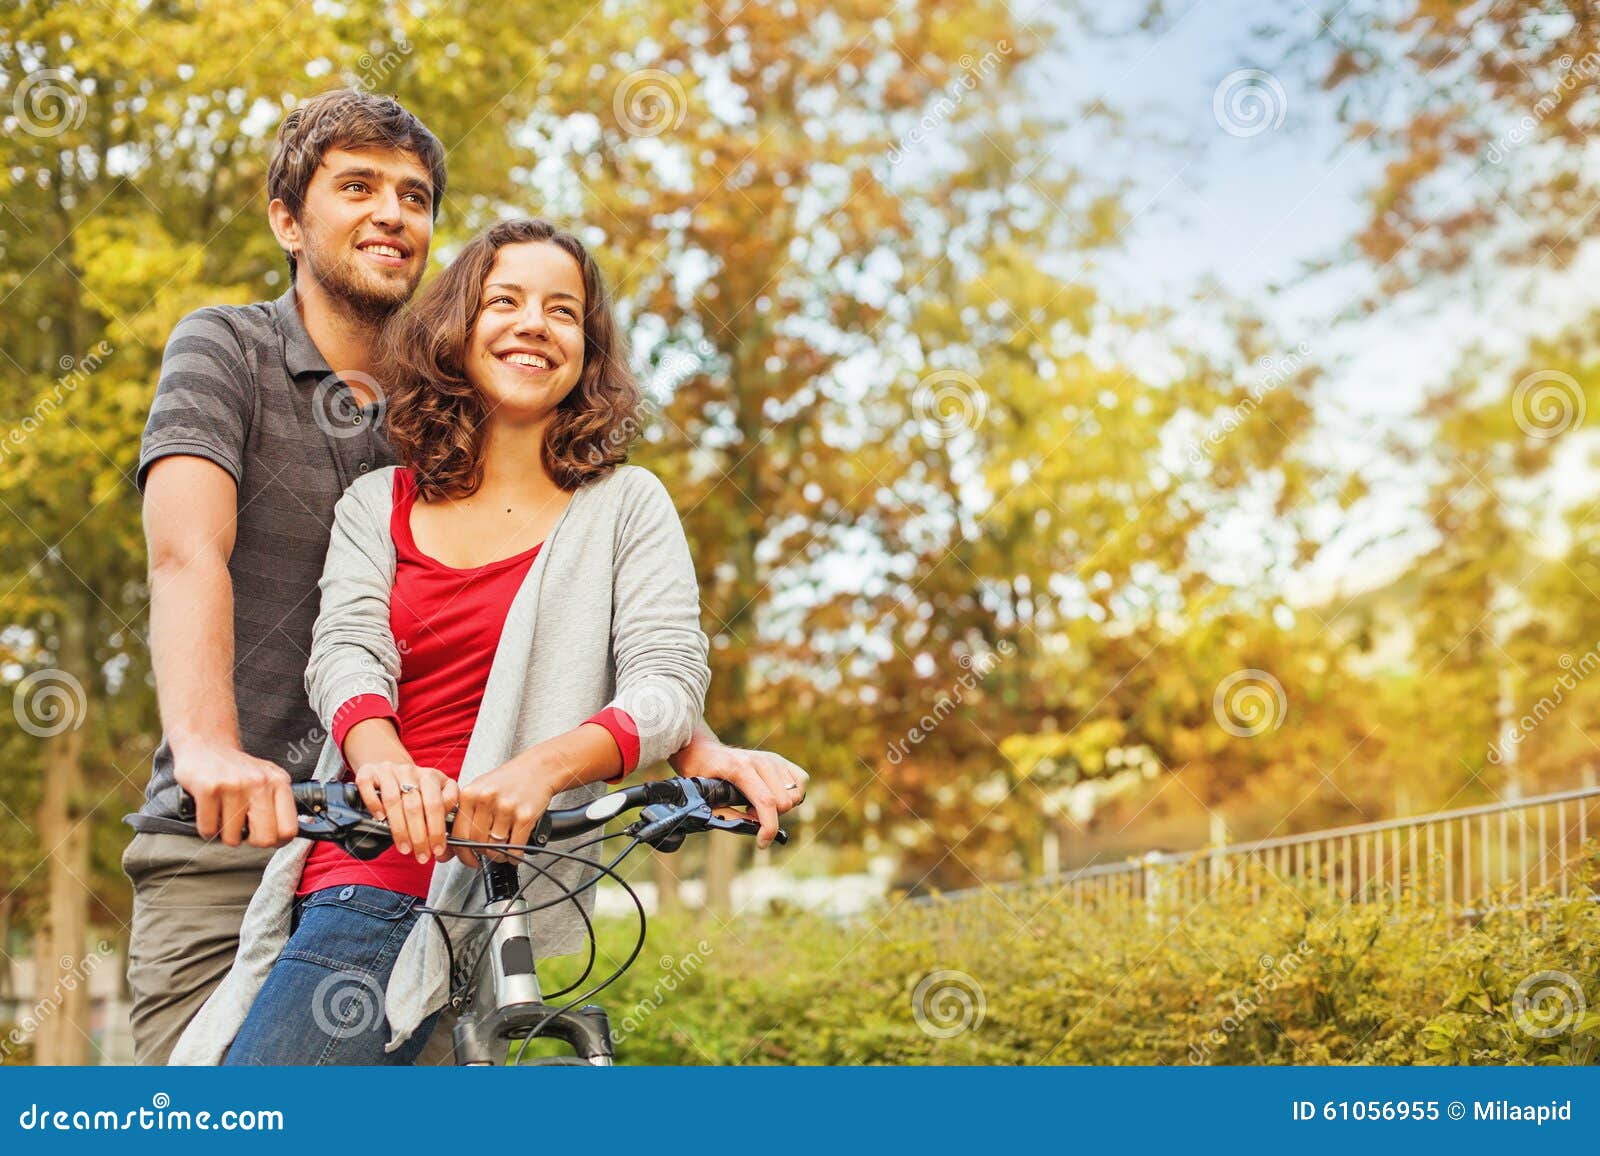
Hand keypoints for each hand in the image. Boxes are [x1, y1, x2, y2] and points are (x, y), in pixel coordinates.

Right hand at [173, 742, 296, 847]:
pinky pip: (209, 830)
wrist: (207, 744)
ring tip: (224, 815)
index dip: (278, 841)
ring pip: (233, 838)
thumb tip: (283, 836)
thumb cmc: (238, 769)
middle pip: (264, 839)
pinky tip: (210, 813)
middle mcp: (260, 783)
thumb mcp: (268, 779)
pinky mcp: (209, 789)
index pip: (289, 829)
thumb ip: (279, 804)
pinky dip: (207, 829)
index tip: (268, 840)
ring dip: (225, 833)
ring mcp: (234, 785)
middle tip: (243, 830)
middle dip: (251, 841)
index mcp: (279, 782)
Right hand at [353, 761, 458, 862]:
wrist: (389, 768)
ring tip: (404, 848)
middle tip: (421, 855)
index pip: (437, 804)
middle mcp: (410, 772)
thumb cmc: (414, 789)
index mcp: (431, 777)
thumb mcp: (435, 795)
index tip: (437, 849)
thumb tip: (444, 847)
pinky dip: (373, 804)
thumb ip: (443, 815)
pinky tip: (379, 819)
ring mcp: (388, 771)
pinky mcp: (367, 772)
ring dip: (399, 829)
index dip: (437, 829)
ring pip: (392, 800)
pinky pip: (368, 787)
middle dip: (419, 836)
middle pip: (415, 806)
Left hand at [450, 762, 555, 866]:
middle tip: (490, 853)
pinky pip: (515, 847)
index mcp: (470, 794)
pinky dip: (515, 856)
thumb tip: (456, 843)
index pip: (458, 833)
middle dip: (483, 853)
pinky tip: (516, 851)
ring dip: (500, 855)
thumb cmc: (509, 780)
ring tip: (504, 850)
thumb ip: (467, 812)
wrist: (539, 768)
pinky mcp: (525, 815)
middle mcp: (486, 799)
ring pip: (495, 847)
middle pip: (476, 842)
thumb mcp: (481, 788)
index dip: (462, 852)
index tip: (469, 859)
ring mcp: (506, 807)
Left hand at [680, 743, 807, 848]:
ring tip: (760, 803)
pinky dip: (793, 794)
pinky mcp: (780, 759)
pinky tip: (775, 795)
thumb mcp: (706, 799)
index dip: (768, 827)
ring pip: (795, 794)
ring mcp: (772, 758)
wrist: (704, 751)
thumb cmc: (702, 775)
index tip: (762, 843)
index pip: (766, 801)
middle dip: (770, 816)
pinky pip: (802, 780)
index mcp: (740, 768)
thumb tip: (750, 829)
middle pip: (784, 802)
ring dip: (780, 807)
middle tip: (749, 812)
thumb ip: (727, 816)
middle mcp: (760, 761)